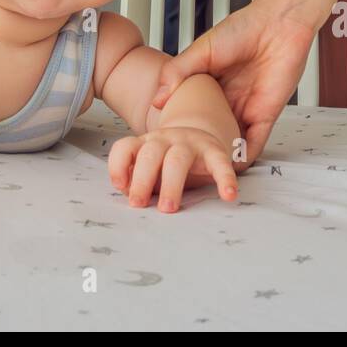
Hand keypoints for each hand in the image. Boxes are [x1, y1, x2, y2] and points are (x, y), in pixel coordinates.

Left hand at [108, 124, 239, 212]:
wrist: (200, 137)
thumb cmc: (168, 161)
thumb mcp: (149, 167)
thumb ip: (135, 178)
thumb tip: (128, 192)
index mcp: (145, 143)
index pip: (126, 147)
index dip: (118, 165)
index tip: (119, 187)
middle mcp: (165, 140)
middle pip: (150, 155)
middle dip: (142, 180)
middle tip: (138, 205)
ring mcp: (190, 144)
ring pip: (177, 159)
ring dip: (171, 185)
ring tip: (169, 209)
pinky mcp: (213, 151)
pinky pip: (220, 163)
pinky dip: (225, 179)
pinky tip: (228, 195)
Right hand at [151, 1, 317, 162]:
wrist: (278, 25)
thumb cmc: (242, 30)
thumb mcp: (202, 50)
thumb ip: (177, 72)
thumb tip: (157, 100)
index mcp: (208, 85)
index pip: (190, 113)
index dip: (178, 128)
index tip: (162, 145)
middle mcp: (225, 101)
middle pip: (208, 131)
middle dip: (196, 149)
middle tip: (179, 167)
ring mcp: (245, 110)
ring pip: (228, 142)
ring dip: (217, 158)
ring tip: (200, 175)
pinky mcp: (265, 117)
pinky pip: (253, 144)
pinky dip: (242, 159)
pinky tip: (229, 170)